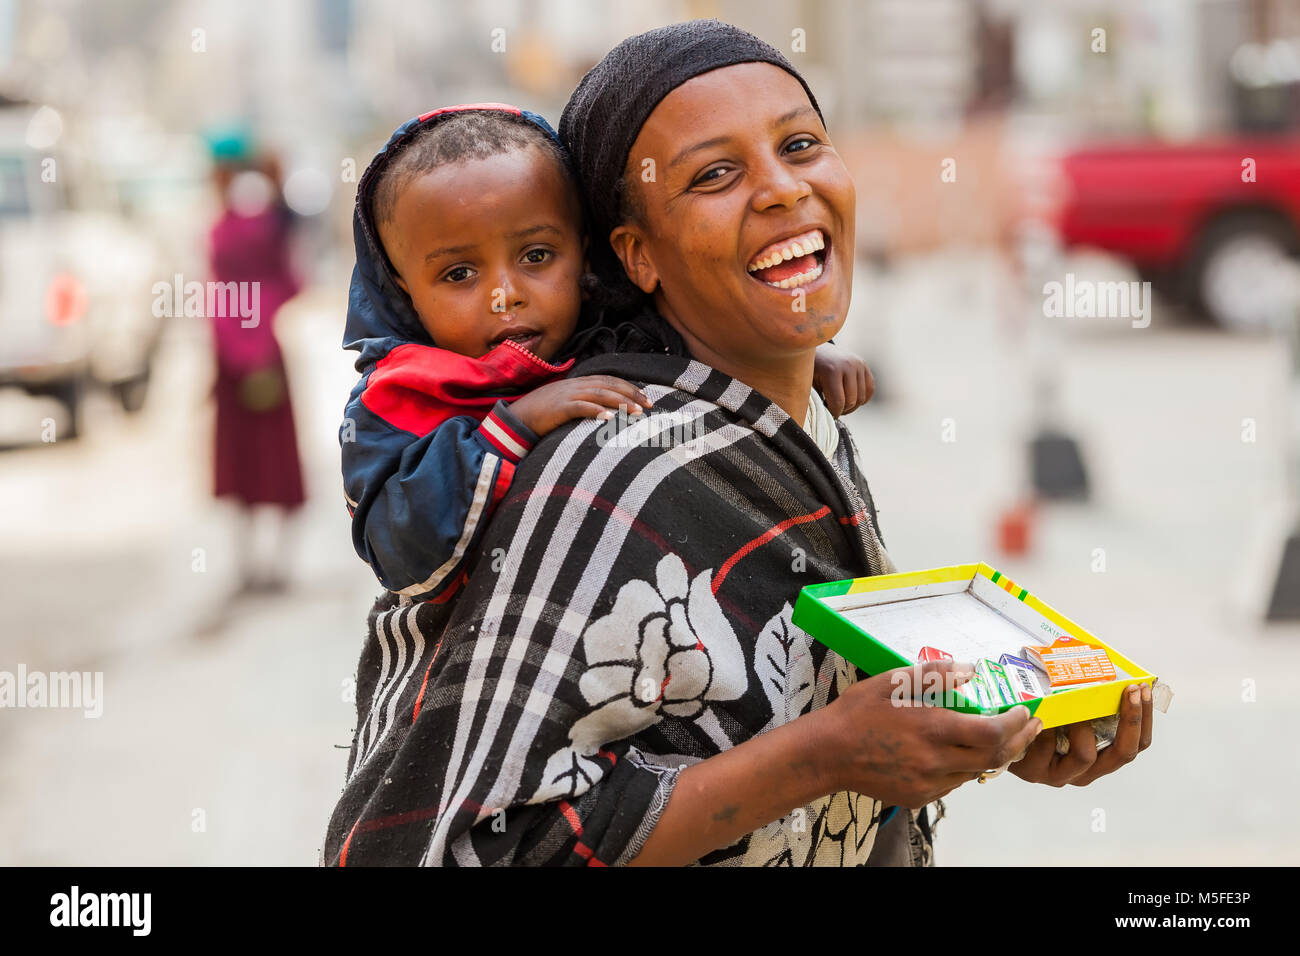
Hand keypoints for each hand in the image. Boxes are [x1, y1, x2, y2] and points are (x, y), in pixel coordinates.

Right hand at [508, 375, 650, 437]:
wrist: (518, 417)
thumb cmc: (544, 414)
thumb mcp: (567, 403)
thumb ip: (585, 403)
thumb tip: (606, 411)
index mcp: (579, 383)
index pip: (610, 380)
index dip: (630, 388)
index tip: (646, 399)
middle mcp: (576, 385)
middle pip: (609, 385)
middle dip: (632, 394)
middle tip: (650, 406)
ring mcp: (567, 395)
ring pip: (599, 394)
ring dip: (620, 402)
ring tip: (636, 412)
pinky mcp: (559, 408)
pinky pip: (580, 407)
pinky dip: (596, 411)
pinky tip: (610, 418)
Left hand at [813, 343, 874, 417]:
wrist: (816, 347)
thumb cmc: (809, 369)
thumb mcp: (808, 383)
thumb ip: (816, 399)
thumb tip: (824, 418)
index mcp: (832, 371)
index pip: (838, 402)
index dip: (833, 413)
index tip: (828, 414)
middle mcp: (848, 366)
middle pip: (851, 401)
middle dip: (842, 410)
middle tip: (833, 410)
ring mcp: (858, 364)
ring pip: (861, 397)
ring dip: (852, 406)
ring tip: (840, 404)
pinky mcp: (864, 364)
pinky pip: (870, 389)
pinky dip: (863, 398)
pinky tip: (851, 400)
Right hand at [815, 659, 1042, 808]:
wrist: (827, 753)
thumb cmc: (857, 712)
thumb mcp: (892, 681)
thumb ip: (934, 674)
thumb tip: (969, 669)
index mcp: (932, 729)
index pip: (993, 733)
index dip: (1017, 723)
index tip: (1025, 711)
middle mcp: (936, 761)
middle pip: (995, 758)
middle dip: (1019, 740)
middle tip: (1030, 725)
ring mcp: (929, 784)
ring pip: (976, 772)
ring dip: (993, 755)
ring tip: (999, 735)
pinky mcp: (920, 797)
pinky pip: (954, 783)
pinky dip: (965, 766)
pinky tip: (960, 751)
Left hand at [1009, 683, 1153, 786]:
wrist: (996, 740)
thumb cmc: (1037, 717)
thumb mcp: (1067, 711)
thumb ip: (1086, 699)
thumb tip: (1103, 662)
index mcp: (1100, 758)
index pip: (1137, 744)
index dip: (1143, 718)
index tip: (1140, 688)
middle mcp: (1085, 772)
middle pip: (1123, 754)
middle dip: (1130, 720)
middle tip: (1128, 690)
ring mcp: (1060, 775)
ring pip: (1086, 754)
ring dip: (1081, 725)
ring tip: (1070, 703)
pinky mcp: (1034, 772)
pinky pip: (1048, 748)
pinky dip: (1047, 727)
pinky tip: (1039, 712)